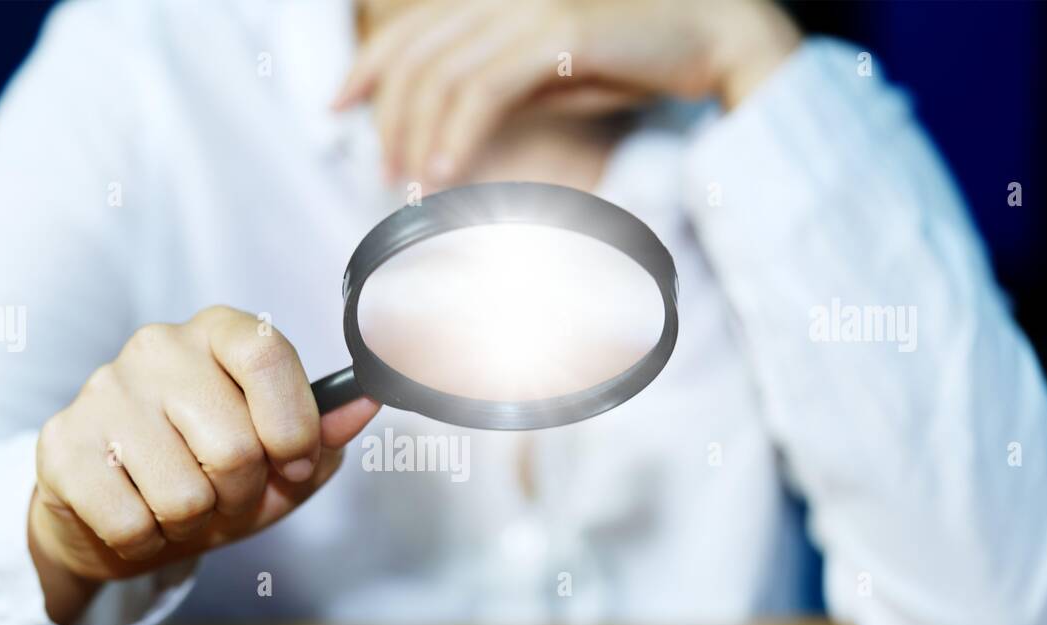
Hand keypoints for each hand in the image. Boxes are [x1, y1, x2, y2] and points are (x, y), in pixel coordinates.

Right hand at [29, 306, 377, 624]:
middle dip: (241, 496)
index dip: (292, 426)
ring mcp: (103, 391)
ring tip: (176, 507)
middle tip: (223, 496)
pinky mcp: (62, 445)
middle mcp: (157, 347)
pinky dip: (145, 541)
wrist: (116, 516)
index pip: (267, 354)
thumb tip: (365, 402)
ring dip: (192, 523)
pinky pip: (131, 523)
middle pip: (233, 446)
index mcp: (217, 332)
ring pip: (183, 494)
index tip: (294, 463)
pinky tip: (135, 516)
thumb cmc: (208, 479)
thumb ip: (323, 435)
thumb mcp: (279, 463)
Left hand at [336, 0, 800, 184]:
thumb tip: (443, 126)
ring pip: (441, 74)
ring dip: (416, 137)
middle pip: (415, 56)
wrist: (710, 36)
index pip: (408, 29)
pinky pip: (484, 88)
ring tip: (412, 186)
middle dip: (388, 120)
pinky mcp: (559, 32)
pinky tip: (444, 172)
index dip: (364, 66)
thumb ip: (494, 83)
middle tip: (384, 174)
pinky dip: (455, 134)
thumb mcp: (547, 71)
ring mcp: (530, 7)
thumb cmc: (630, 58)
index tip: (336, 108)